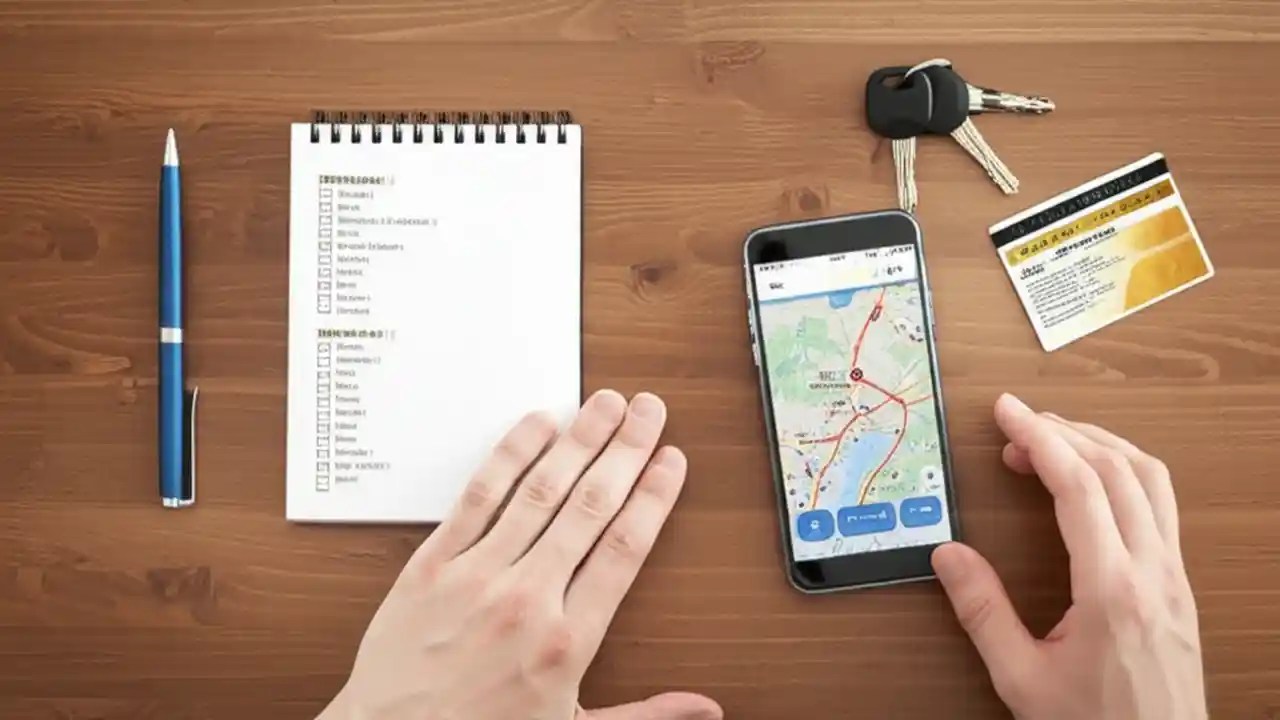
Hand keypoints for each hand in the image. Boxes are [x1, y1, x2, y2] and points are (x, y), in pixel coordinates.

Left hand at [320, 390, 721, 719]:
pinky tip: (535, 425)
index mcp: (568, 641)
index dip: (654, 497)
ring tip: (605, 404)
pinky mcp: (432, 565)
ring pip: (540, 492)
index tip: (671, 462)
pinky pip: (477, 498)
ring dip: (578, 441)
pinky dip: (509, 456)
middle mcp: (528, 600)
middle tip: (649, 411)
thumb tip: (705, 711)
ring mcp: (478, 577)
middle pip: (591, 508)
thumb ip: (645, 714)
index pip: (625, 549)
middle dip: (626, 451)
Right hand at [932, 394, 1205, 719]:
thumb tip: (948, 554)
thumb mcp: (1021, 680)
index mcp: (1112, 590)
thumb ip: (982, 613)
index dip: (1039, 438)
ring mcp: (1175, 578)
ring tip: (1054, 439)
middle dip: (1063, 431)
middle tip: (1015, 424)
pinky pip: (1162, 507)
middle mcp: (1153, 574)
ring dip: (1101, 445)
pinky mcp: (1180, 589)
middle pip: (1117, 470)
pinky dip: (1126, 473)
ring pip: (1151, 480)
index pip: (1079, 486)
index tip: (1008, 411)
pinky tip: (1096, 482)